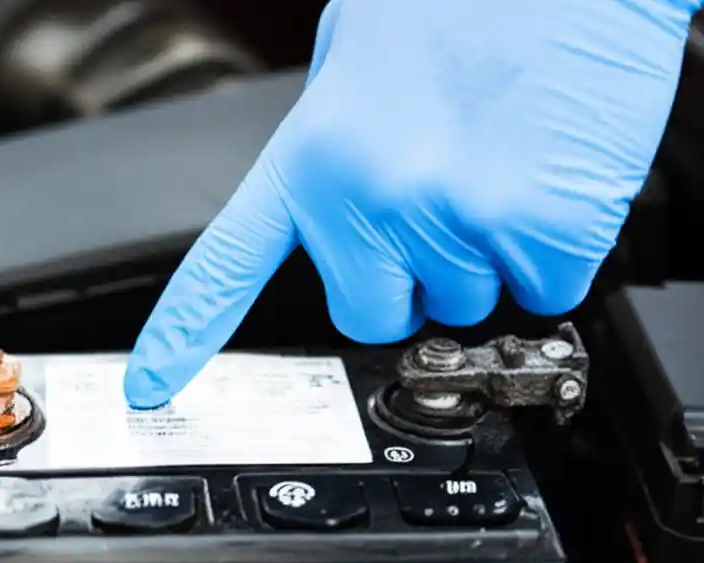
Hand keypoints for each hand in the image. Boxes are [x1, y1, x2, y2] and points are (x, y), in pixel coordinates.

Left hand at [124, 0, 703, 408]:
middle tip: (437, 205)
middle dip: (406, 283)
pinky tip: (544, 179)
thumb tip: (334, 196)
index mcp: (309, 160)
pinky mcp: (540, 232)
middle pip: (372, 316)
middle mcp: (368, 201)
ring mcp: (452, 221)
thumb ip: (330, 150)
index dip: (184, 334)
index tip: (152, 383)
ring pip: (462, 305)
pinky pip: (543, 292)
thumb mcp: (352, 63)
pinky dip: (551, 253)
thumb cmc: (462, 0)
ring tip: (496, 167)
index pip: (226, 268)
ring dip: (482, 259)